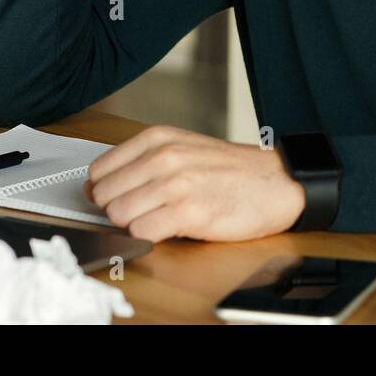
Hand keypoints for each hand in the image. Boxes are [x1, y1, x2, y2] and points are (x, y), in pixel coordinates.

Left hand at [81, 125, 306, 242]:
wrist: (274, 182)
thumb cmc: (230, 169)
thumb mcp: (183, 147)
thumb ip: (143, 161)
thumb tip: (100, 186)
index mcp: (158, 138)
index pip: (100, 170)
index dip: (104, 191)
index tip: (116, 199)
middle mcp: (164, 157)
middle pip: (105, 195)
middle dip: (116, 210)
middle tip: (141, 212)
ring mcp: (176, 184)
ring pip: (119, 215)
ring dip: (132, 225)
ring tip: (157, 221)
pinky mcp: (189, 213)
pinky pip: (142, 232)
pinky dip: (148, 237)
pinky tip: (167, 230)